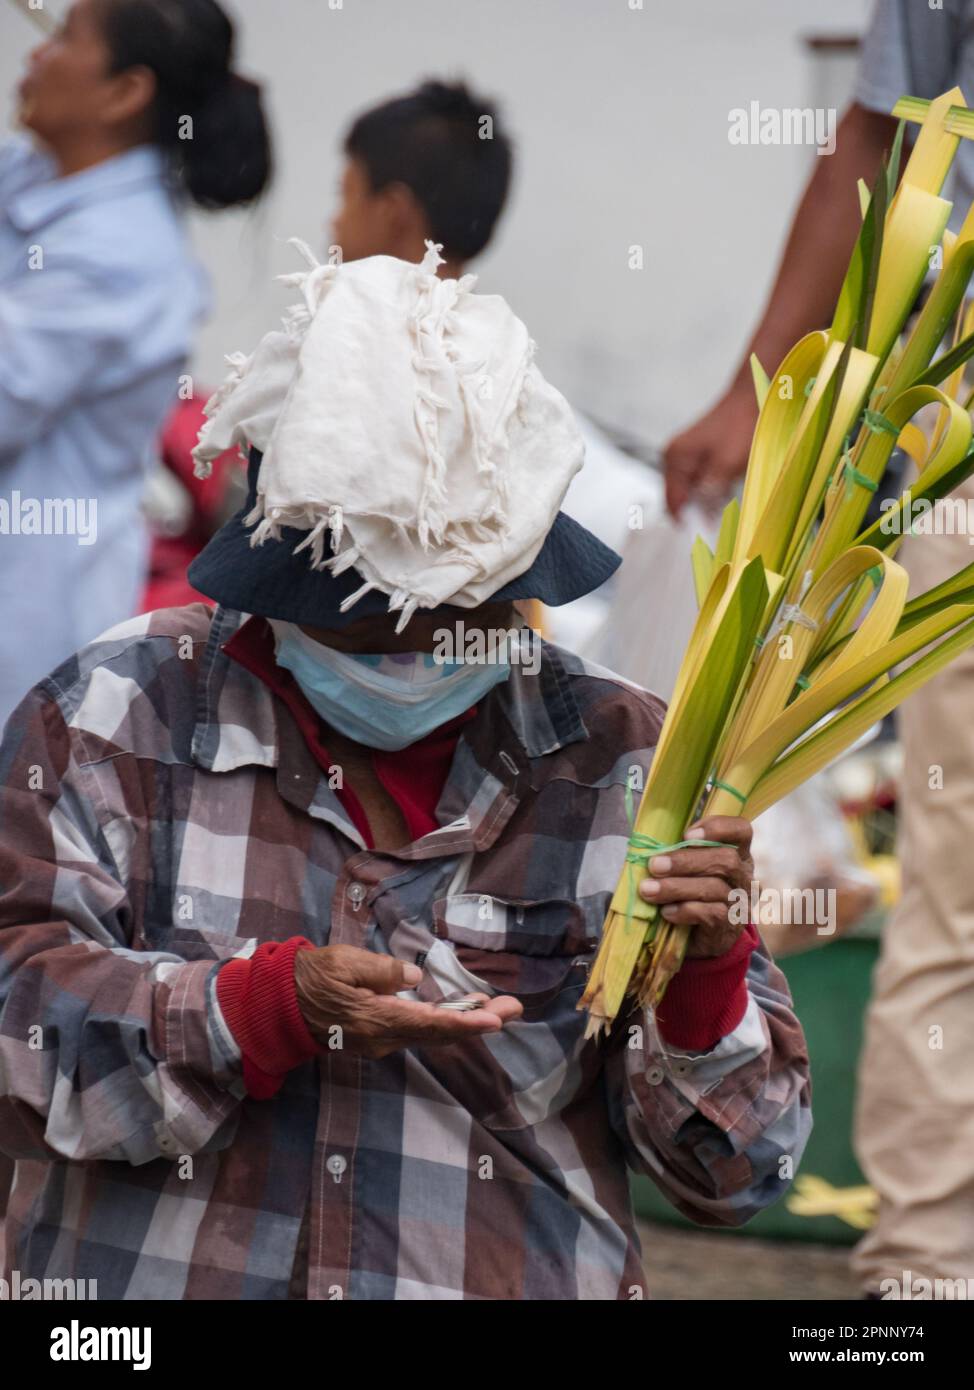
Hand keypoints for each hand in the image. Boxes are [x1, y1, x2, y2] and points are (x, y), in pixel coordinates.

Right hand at [293, 944, 523, 1059]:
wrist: (279, 1005)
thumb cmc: (311, 977)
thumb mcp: (344, 963)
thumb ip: (381, 971)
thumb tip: (415, 979)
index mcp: (377, 1020)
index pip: (431, 1024)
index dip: (466, 1024)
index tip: (496, 1020)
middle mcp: (384, 1038)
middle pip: (440, 1033)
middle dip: (480, 1022)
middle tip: (515, 1008)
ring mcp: (381, 1041)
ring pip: (431, 1033)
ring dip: (465, 1021)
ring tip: (498, 1006)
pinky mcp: (378, 1035)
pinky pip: (418, 1030)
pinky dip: (444, 1021)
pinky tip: (462, 1009)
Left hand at [636, 816, 753, 957]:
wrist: (701, 941)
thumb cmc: (693, 896)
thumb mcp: (691, 872)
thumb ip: (682, 855)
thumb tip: (651, 847)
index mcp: (738, 855)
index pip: (742, 831)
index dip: (718, 828)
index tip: (687, 836)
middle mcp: (744, 877)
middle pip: (726, 860)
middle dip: (687, 860)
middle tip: (655, 865)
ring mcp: (739, 903)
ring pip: (715, 888)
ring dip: (676, 887)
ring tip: (648, 890)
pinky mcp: (729, 927)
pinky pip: (710, 913)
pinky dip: (684, 910)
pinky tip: (666, 912)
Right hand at [662, 387, 756, 518]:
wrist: (756, 397)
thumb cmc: (741, 425)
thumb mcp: (725, 462)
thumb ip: (710, 491)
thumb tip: (701, 520)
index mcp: (675, 459)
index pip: (673, 504)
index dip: (688, 522)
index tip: (705, 537)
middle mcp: (676, 461)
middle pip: (682, 501)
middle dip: (699, 514)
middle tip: (719, 526)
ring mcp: (689, 461)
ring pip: (695, 496)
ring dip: (710, 505)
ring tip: (727, 509)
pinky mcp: (704, 462)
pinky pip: (705, 487)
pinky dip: (716, 495)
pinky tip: (730, 495)